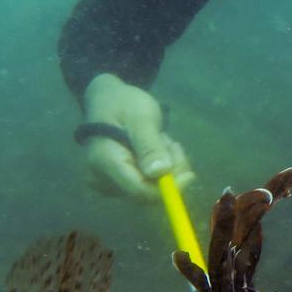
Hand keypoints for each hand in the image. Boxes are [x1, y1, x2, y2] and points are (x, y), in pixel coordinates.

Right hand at [80, 74, 195, 200]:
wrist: (108, 99)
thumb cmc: (123, 103)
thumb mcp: (141, 117)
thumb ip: (149, 146)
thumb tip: (159, 173)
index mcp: (104, 162)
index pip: (139, 191)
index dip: (167, 188)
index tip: (189, 174)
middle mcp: (101, 178)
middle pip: (146, 193)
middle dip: (169, 172)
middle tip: (172, 144)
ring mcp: (108, 182)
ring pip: (150, 189)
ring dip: (165, 167)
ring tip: (160, 139)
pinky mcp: (117, 182)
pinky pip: (146, 184)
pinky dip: (159, 168)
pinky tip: (155, 148)